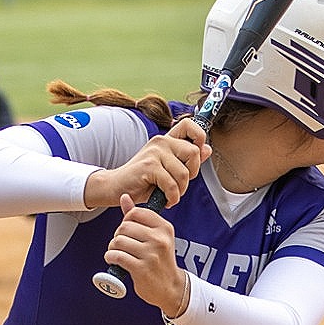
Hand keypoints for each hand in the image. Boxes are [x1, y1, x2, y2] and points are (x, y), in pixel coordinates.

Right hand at [84, 119, 207, 208]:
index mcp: (166, 140)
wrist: (116, 187)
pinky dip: (172, 197)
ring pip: (184, 173)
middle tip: (180, 184)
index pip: (189, 124)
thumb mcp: (168, 168)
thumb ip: (186, 159)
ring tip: (171, 194)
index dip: (199, 136)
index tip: (197, 154)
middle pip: (194, 153)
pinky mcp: (148, 166)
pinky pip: (172, 184)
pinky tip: (166, 200)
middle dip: (192, 174)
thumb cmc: (142, 180)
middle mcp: (161, 142)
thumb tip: (207, 149)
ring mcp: (154, 153)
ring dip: (180, 190)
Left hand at [105, 194, 189, 319]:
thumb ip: (139, 217)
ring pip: (118, 241)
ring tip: (118, 253)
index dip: (126, 221)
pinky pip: (117, 256)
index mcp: (164, 228)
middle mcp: (159, 240)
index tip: (128, 231)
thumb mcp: (156, 236)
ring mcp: (151, 254)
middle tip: (121, 245)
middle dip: (118, 236)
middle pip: (124, 227)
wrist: (170, 287)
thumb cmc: (161, 260)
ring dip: (112, 248)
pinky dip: (110, 257)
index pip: (136, 213)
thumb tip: (124, 197)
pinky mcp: (142, 269)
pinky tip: (114, 260)